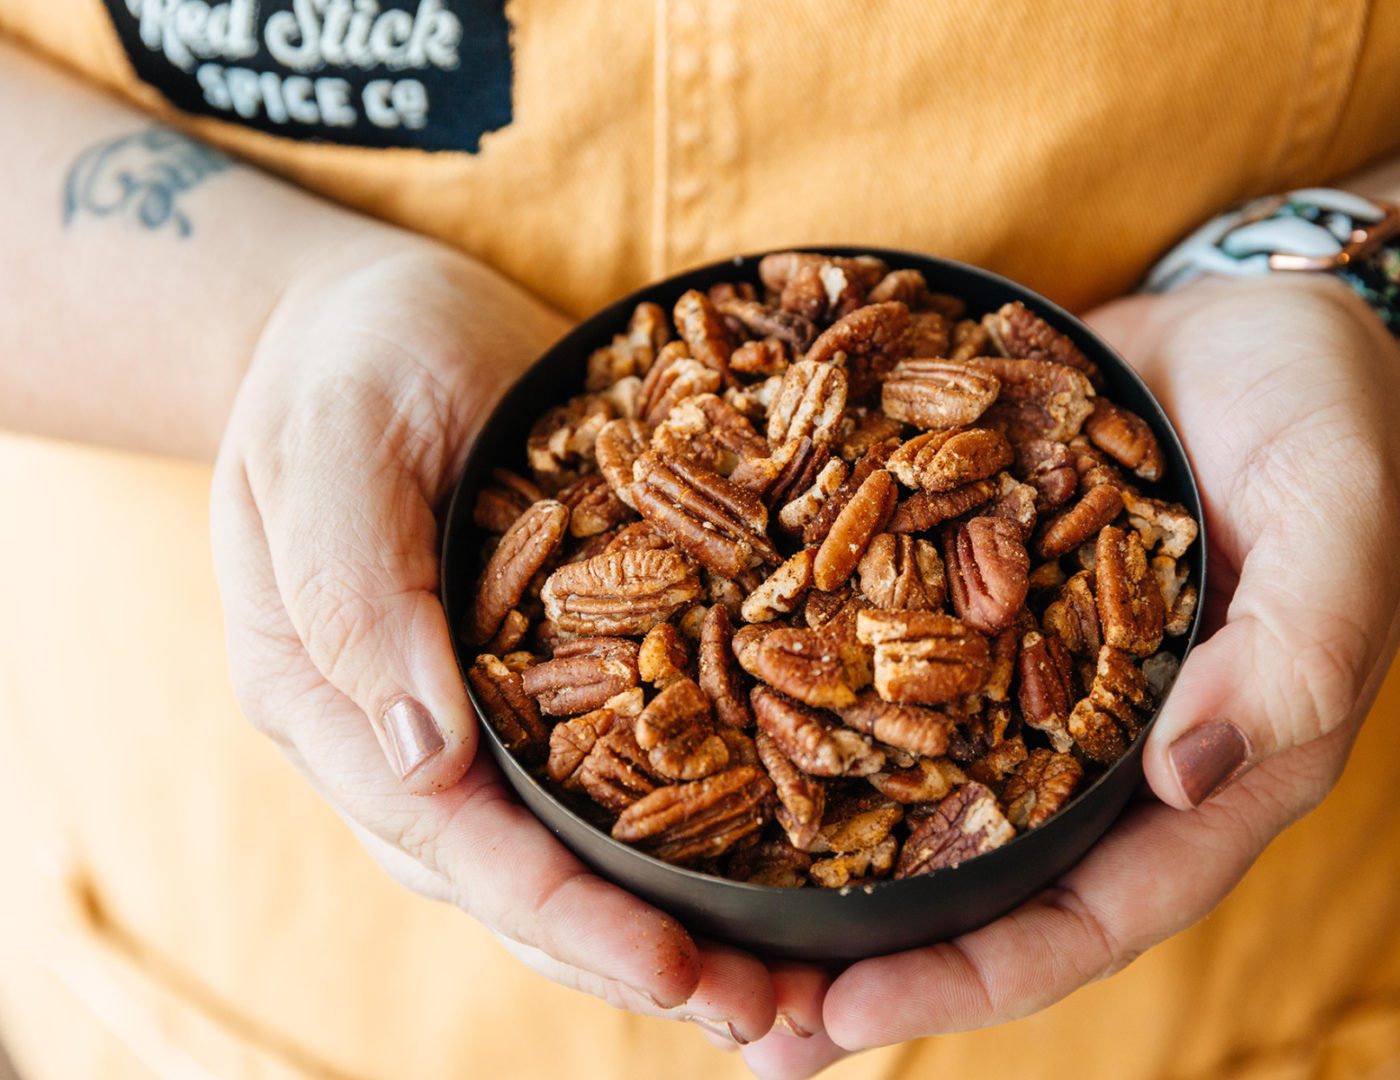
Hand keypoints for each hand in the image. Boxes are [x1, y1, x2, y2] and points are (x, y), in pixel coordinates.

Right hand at [210, 243, 783, 1042]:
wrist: (376, 316)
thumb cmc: (340, 360)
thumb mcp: (326, 439)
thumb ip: (355, 591)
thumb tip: (422, 758)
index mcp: (331, 700)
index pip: (452, 841)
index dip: (564, 914)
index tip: (676, 969)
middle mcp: (405, 735)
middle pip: (521, 880)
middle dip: (639, 958)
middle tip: (771, 1020)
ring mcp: (478, 712)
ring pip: (571, 852)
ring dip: (673, 926)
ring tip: (790, 990)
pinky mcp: (545, 673)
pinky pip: (613, 771)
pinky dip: (685, 829)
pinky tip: (775, 866)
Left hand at [744, 273, 1399, 1076]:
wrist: (1261, 316)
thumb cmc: (1331, 416)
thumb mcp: (1343, 521)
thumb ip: (1298, 652)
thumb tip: (1190, 775)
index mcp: (1209, 769)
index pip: (1090, 917)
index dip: (973, 976)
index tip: (845, 1008)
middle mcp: (1102, 751)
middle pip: (979, 889)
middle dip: (866, 958)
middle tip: (743, 1023)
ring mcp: (1029, 681)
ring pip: (917, 800)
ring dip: (817, 867)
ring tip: (690, 926)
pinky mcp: (976, 603)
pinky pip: (888, 676)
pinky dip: (809, 716)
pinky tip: (711, 731)